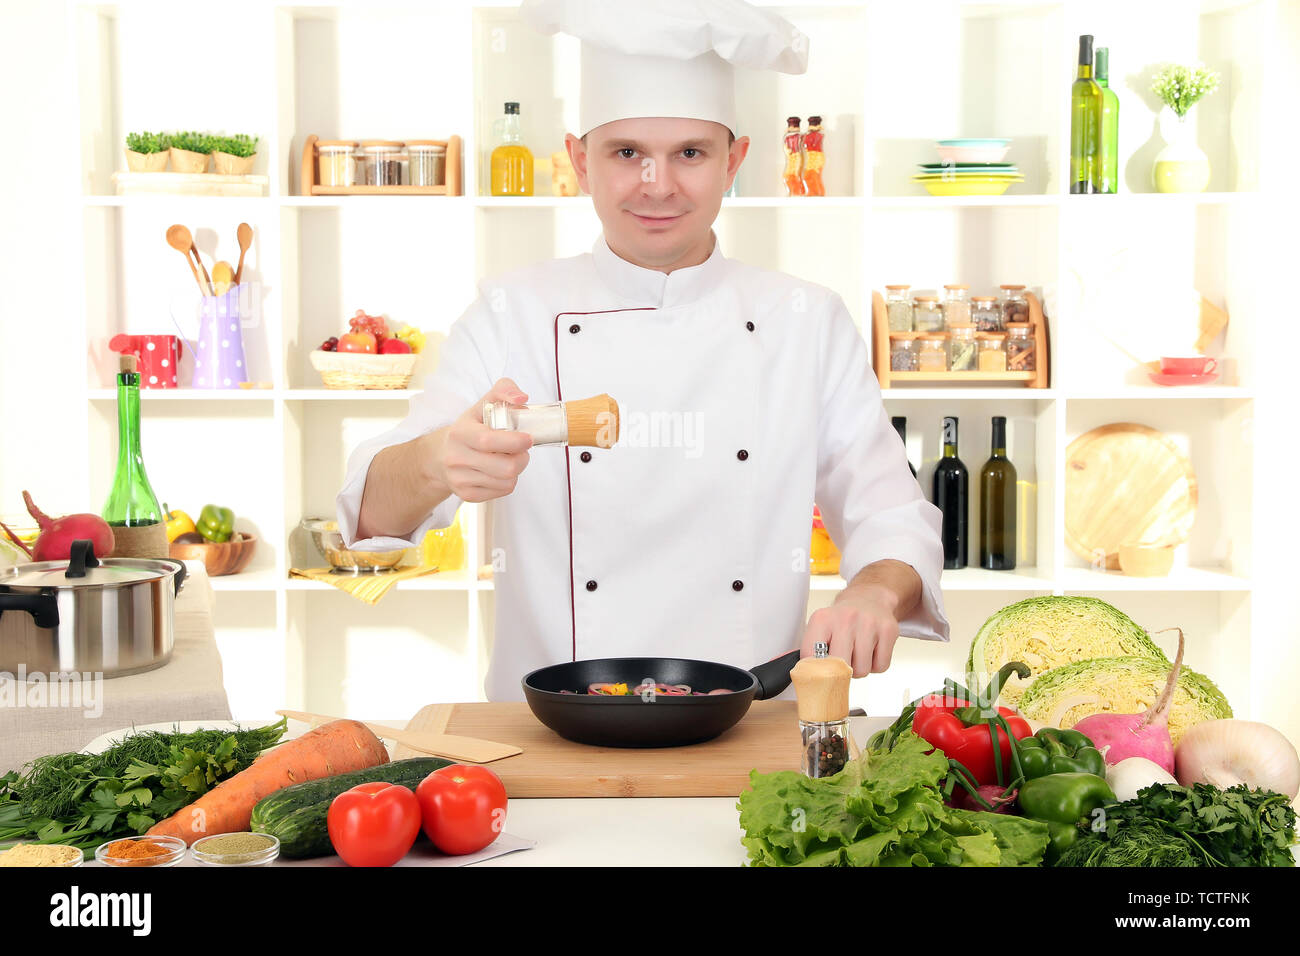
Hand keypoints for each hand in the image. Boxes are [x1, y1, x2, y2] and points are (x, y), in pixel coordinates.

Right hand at [433, 378, 532, 502]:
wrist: (441, 457)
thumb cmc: (470, 428)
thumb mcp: (482, 405)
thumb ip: (503, 391)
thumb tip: (522, 398)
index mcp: (460, 433)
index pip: (489, 441)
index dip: (514, 442)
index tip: (528, 438)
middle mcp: (456, 458)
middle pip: (505, 467)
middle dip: (522, 458)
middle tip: (522, 450)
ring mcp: (460, 479)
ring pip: (507, 481)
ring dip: (517, 469)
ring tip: (510, 458)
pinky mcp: (467, 495)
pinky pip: (503, 491)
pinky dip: (509, 481)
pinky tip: (500, 471)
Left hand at [800, 585, 900, 677]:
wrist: (869, 598)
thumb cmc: (843, 619)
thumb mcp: (820, 627)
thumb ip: (809, 649)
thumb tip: (793, 668)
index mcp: (822, 619)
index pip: (811, 656)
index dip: (815, 670)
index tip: (820, 670)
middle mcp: (845, 618)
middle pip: (838, 667)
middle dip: (840, 672)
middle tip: (842, 662)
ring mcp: (869, 623)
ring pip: (861, 670)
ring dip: (859, 669)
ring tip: (857, 653)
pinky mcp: (888, 630)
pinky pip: (880, 666)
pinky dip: (875, 665)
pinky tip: (871, 651)